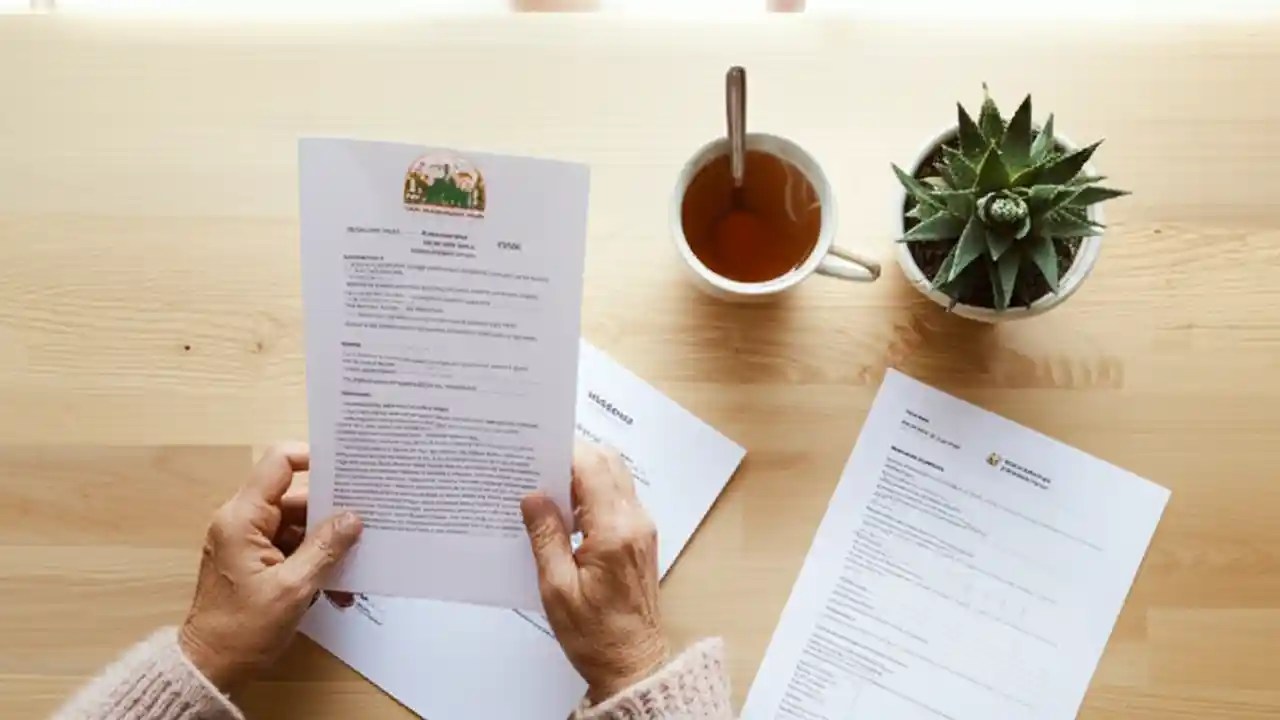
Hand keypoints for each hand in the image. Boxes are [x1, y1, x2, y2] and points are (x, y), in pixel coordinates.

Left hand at [179, 443, 362, 690]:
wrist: (210, 667)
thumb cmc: (241, 630)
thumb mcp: (293, 588)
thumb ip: (325, 548)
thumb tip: (354, 517)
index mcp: (243, 518)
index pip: (279, 463)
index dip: (314, 458)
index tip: (347, 468)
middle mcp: (243, 522)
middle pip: (297, 499)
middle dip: (332, 517)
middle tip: (366, 525)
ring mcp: (248, 541)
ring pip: (299, 527)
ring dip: (327, 549)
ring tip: (352, 570)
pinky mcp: (256, 560)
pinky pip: (293, 548)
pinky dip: (315, 564)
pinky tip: (336, 587)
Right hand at [521, 443, 667, 703]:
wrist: (632, 663)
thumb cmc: (595, 635)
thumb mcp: (556, 588)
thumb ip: (545, 536)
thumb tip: (533, 496)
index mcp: (614, 531)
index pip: (592, 468)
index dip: (563, 452)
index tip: (535, 450)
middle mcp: (635, 522)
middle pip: (608, 463)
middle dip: (573, 458)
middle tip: (537, 467)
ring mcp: (642, 528)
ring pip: (615, 477)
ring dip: (583, 476)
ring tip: (546, 491)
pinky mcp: (640, 537)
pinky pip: (617, 499)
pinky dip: (593, 494)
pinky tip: (565, 514)